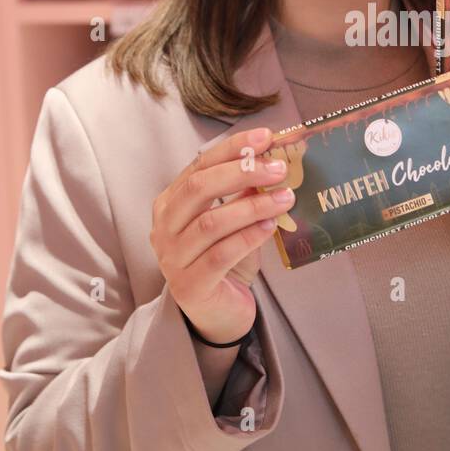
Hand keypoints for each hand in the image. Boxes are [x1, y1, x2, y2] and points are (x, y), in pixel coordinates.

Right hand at [150, 126, 294, 345]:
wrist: (219, 313)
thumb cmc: (226, 260)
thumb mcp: (234, 220)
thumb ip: (243, 193)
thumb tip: (271, 160)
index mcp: (170, 203)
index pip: (199, 165)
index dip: (233, 148)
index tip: (266, 137)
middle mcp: (164, 228)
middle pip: (199, 188)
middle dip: (242, 172)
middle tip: (279, 169)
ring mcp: (172, 258)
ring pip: (212, 222)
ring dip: (253, 206)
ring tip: (285, 198)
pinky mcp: (189, 286)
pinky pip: (221, 255)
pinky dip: (248, 237)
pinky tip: (271, 227)